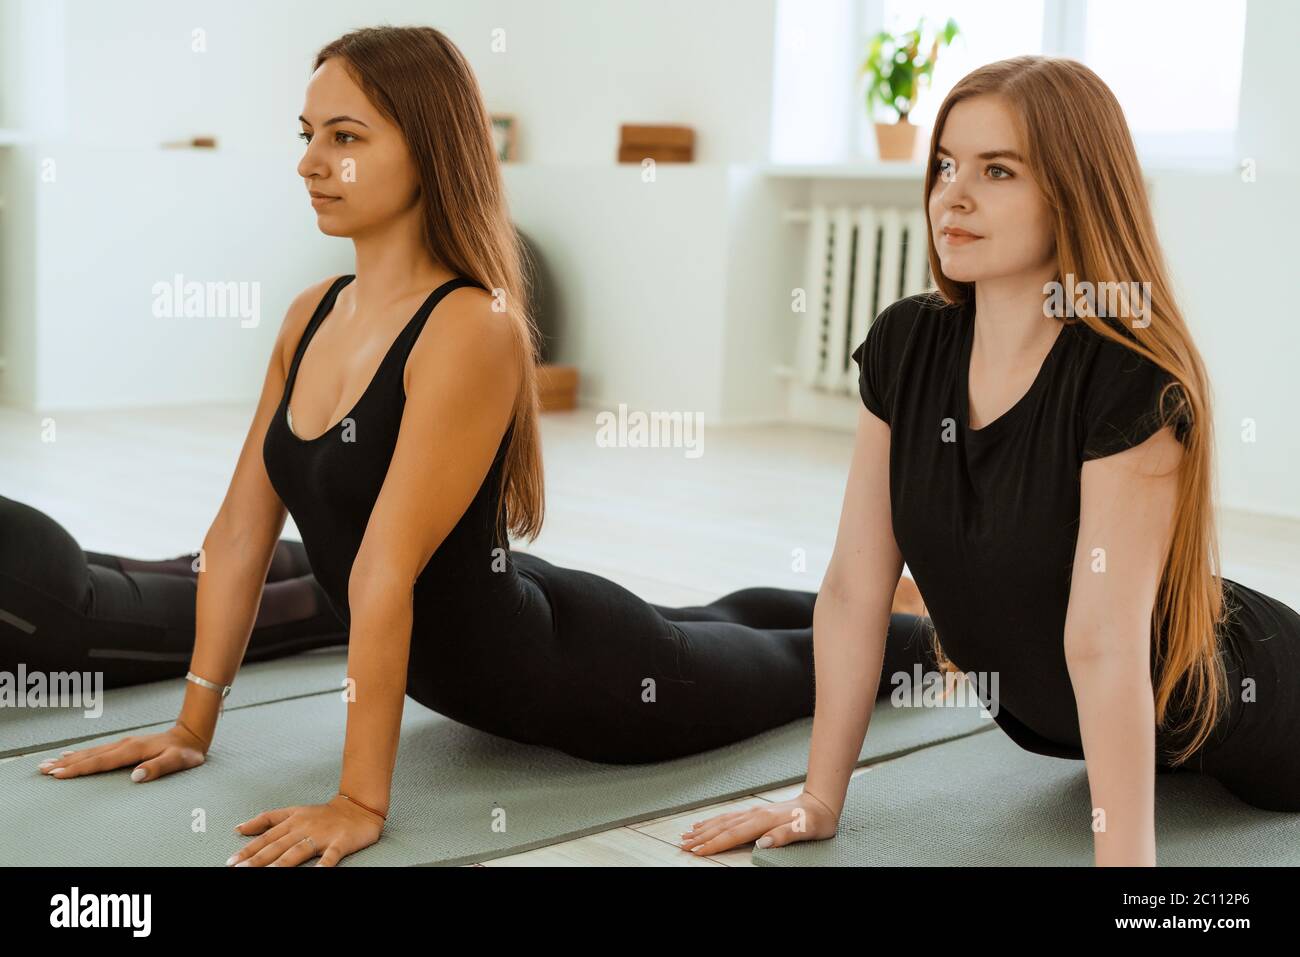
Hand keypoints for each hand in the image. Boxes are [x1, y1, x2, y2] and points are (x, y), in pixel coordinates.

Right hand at [37, 723, 208, 781]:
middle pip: (91, 755)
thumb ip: (158, 768)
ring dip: (70, 758)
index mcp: (134, 749)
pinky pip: (98, 750)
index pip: (101, 761)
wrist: (192, 735)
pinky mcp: (125, 745)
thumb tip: (135, 777)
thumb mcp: (178, 761)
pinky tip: (71, 755)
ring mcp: (124, 743)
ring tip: (49, 763)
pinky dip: (82, 753)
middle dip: (66, 763)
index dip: (80, 768)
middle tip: (43, 769)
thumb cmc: (186, 752)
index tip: (59, 773)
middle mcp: (125, 744)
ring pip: (92, 751)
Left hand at [227, 796, 384, 866]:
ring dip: (283, 863)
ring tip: (270, 873)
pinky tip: (318, 873)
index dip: (248, 849)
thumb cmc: (324, 814)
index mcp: (292, 821)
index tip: (232, 862)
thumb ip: (267, 819)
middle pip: (278, 846)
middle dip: (258, 859)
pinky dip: (324, 865)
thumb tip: (239, 828)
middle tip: (241, 870)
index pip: (266, 837)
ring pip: (299, 851)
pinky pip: (331, 855)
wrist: (359, 807)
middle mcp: (304, 827)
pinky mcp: (340, 842)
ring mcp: (322, 835)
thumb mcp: (293, 811)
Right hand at [679, 790, 839, 856]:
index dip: (714, 844)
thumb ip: (783, 836)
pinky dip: (714, 821)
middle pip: (722, 827)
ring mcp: (753, 812)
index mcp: (764, 820)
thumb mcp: (805, 830)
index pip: (733, 835)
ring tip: (687, 834)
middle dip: (701, 837)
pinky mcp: (755, 813)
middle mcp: (755, 814)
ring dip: (704, 828)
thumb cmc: (815, 820)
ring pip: (723, 821)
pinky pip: (729, 817)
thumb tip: (761, 843)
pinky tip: (705, 824)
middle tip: (683, 845)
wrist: (820, 802)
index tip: (697, 851)